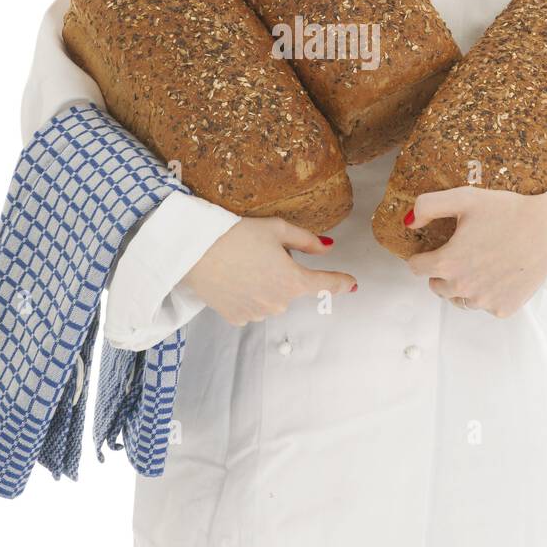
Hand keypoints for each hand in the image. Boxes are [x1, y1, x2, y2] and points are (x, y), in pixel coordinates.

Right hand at [180, 218, 357, 326]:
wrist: (194, 252)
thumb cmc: (236, 235)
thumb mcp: (276, 229)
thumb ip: (307, 241)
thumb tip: (329, 246)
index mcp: (292, 281)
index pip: (326, 285)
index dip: (341, 283)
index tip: (352, 284)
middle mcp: (278, 303)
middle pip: (292, 288)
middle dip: (284, 272)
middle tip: (262, 252)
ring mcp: (257, 314)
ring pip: (272, 299)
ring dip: (266, 285)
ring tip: (243, 264)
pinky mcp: (237, 318)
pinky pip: (252, 307)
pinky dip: (248, 295)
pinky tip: (234, 279)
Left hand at [404, 186, 546, 317]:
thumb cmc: (506, 211)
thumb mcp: (464, 198)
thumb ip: (427, 206)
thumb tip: (408, 224)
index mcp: (447, 262)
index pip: (417, 267)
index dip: (423, 255)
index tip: (435, 247)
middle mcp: (462, 288)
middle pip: (436, 286)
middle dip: (443, 271)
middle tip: (464, 252)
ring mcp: (483, 302)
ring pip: (459, 298)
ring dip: (463, 285)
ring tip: (482, 262)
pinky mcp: (503, 309)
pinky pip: (484, 304)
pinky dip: (488, 292)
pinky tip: (500, 272)